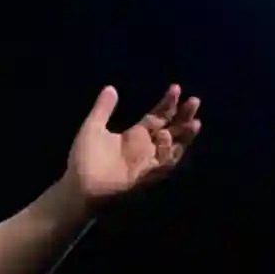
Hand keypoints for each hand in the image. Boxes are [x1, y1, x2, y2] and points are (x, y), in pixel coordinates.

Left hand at [64, 84, 201, 206]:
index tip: (177, 88)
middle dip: (183, 117)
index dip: (168, 103)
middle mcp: (146, 147)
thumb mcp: (93, 127)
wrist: (79, 185)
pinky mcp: (145, 176)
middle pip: (171, 129)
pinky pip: (162, 165)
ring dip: (184, 136)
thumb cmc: (84, 158)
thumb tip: (111, 87)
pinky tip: (168, 138)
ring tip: (195, 122)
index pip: (158, 116)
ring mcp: (148, 162)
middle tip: (195, 101)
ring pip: (173, 147)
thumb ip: (103, 108)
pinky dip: (167, 154)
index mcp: (136, 135)